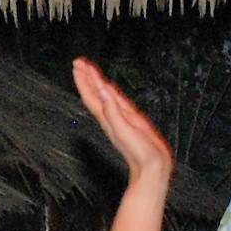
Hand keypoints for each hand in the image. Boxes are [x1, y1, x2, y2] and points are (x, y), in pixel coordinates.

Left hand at [70, 59, 173, 185]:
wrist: (152, 168)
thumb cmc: (139, 152)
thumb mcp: (125, 129)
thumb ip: (114, 111)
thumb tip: (103, 90)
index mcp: (108, 118)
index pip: (91, 95)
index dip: (84, 80)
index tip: (77, 65)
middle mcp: (111, 117)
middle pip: (95, 93)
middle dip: (87, 77)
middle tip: (79, 62)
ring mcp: (120, 118)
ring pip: (104, 96)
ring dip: (96, 82)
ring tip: (89, 69)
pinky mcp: (130, 120)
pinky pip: (117, 102)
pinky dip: (111, 92)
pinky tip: (109, 88)